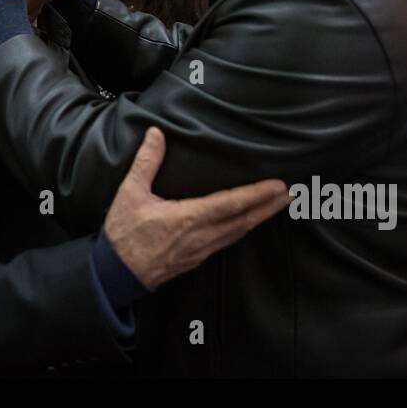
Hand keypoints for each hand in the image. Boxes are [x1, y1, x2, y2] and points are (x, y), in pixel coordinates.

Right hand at [104, 127, 290, 289]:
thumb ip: (146, 162)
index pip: (231, 204)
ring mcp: (200, 250)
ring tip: (275, 206)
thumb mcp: (130, 193)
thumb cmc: (123, 234)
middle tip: (290, 195)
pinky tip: (245, 224)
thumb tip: (156, 133)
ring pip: (237, 233)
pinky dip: (241, 230)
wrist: (116, 274)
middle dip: (268, 207)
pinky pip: (226, 242)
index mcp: (188, 218)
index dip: (257, 195)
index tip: (278, 187)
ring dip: (258, 218)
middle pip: (243, 221)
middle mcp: (201, 236)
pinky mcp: (196, 259)